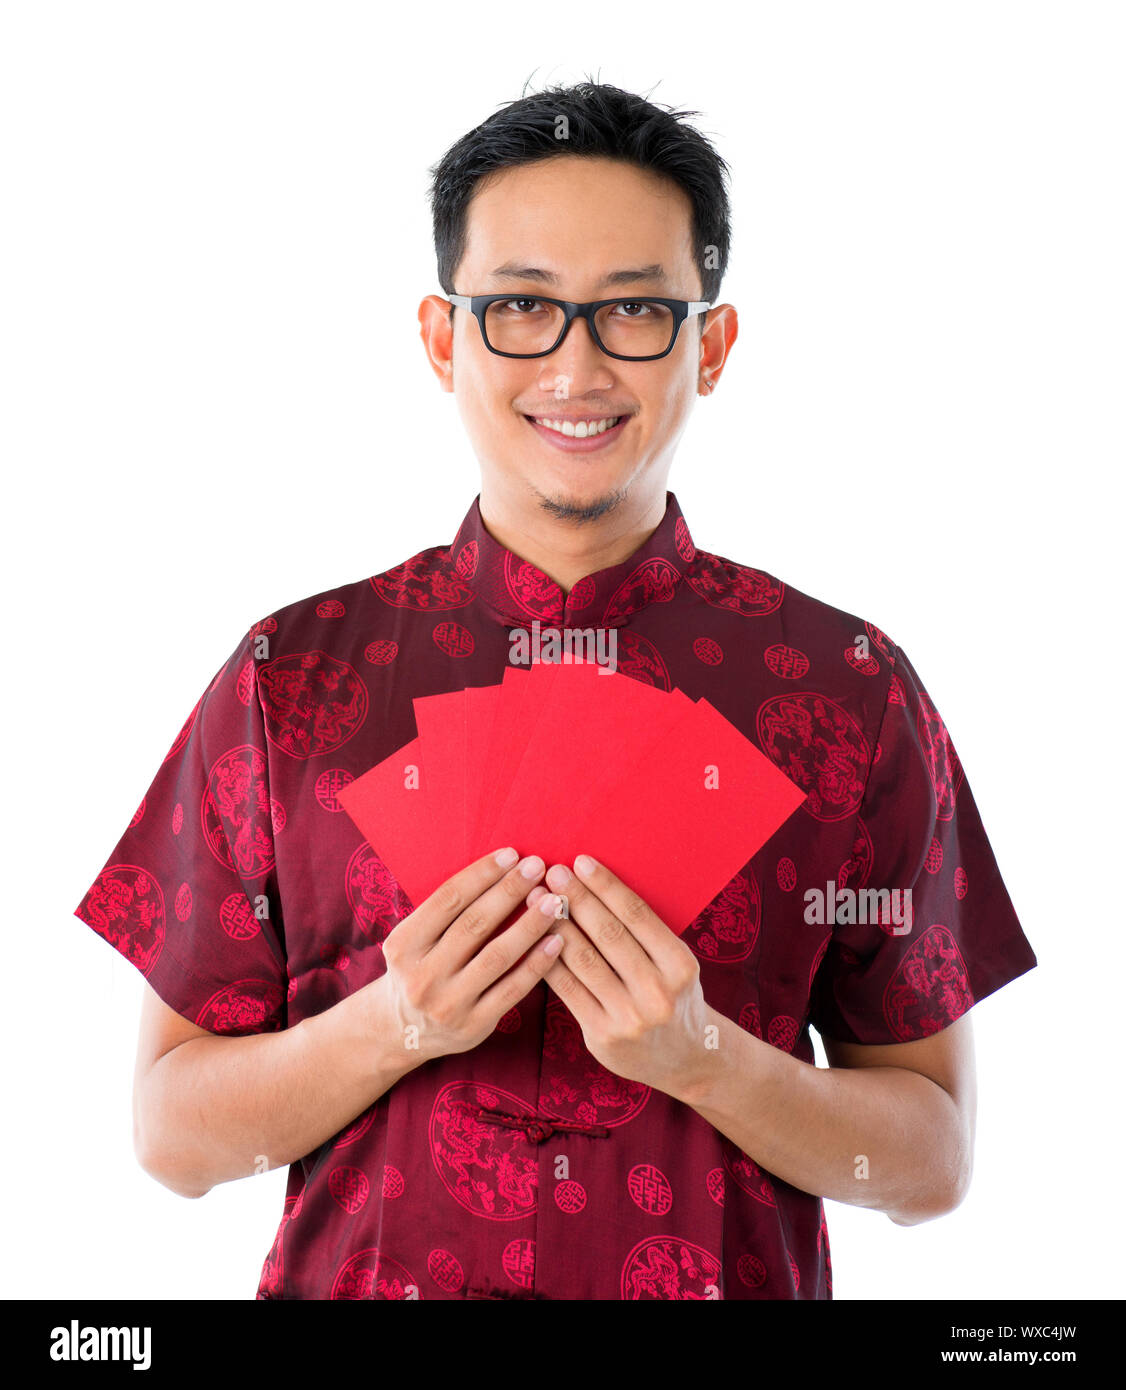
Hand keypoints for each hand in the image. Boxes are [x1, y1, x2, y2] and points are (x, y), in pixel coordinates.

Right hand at [377, 848, 562, 1063]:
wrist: (403, 1030)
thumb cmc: (419, 968)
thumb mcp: (414, 939)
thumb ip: (447, 912)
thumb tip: (500, 869)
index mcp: (404, 943)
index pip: (448, 899)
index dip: (482, 874)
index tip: (512, 854)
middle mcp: (423, 974)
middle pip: (474, 924)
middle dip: (510, 891)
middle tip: (539, 867)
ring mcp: (448, 1003)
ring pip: (497, 956)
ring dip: (530, 925)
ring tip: (554, 901)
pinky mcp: (473, 1025)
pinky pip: (512, 989)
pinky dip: (536, 964)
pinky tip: (557, 942)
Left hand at [526, 855, 713, 1099]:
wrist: (684, 1059)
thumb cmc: (675, 997)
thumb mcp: (676, 964)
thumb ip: (645, 935)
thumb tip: (596, 886)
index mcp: (680, 965)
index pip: (637, 915)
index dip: (606, 886)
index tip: (581, 861)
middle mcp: (657, 991)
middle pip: (608, 934)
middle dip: (576, 899)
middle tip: (553, 872)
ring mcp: (629, 1016)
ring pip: (584, 960)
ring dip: (556, 925)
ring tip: (536, 899)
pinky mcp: (602, 1035)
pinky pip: (568, 989)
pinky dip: (548, 960)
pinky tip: (533, 938)